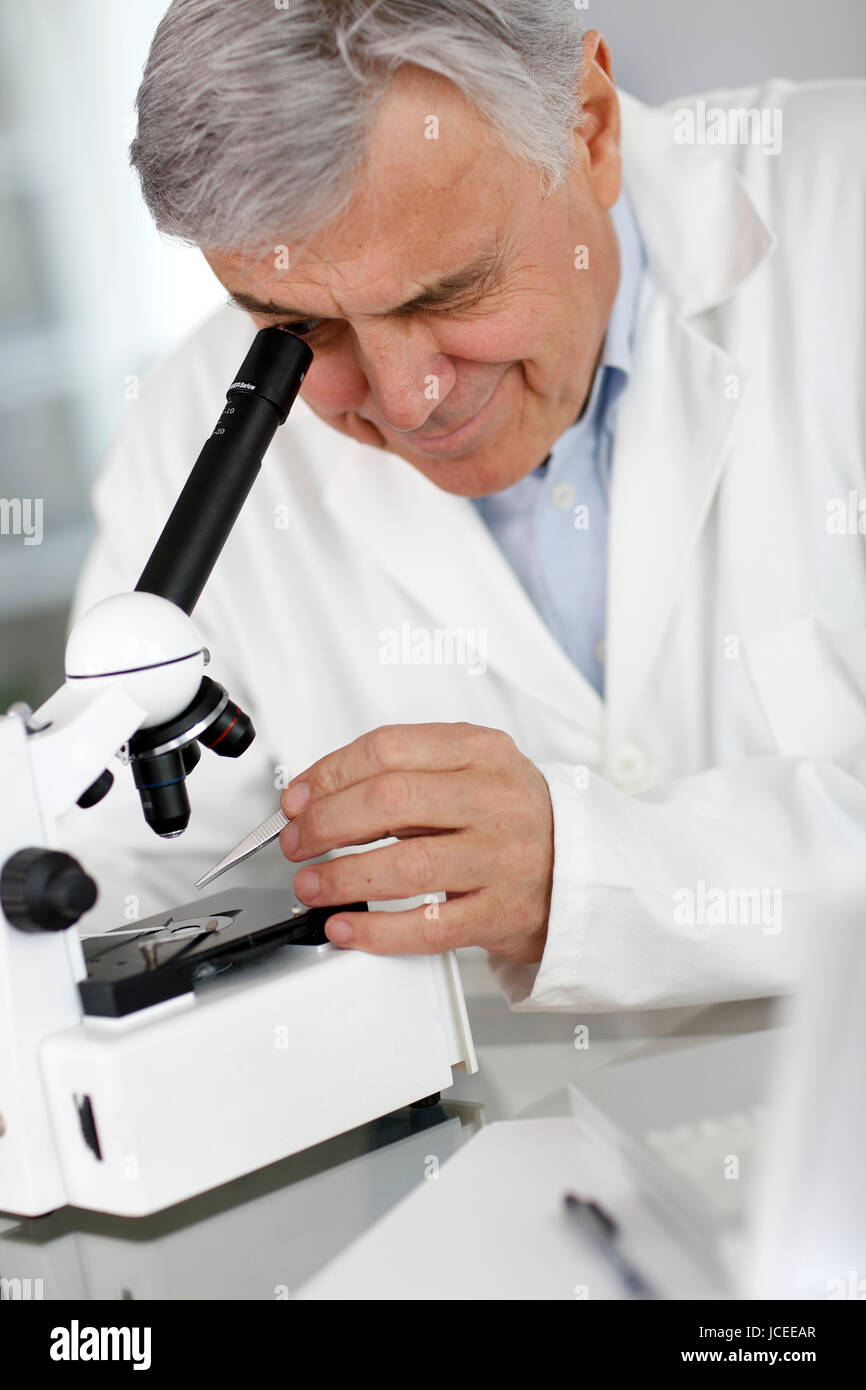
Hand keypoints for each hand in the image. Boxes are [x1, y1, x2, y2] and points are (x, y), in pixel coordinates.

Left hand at [279, 722, 552, 962]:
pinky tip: (345, 928)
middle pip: (391, 801)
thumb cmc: (510, 819)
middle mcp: (496, 799)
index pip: (389, 748)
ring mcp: (503, 858)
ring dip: (342, 878)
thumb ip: (404, 775)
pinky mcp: (503, 913)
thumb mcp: (471, 772)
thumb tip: (315, 797)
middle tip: (298, 842)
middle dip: (326, 823)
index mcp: (483, 751)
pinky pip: (428, 926)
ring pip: (406, 865)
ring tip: (311, 885)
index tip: (298, 798)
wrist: (578, 869)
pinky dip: (375, 931)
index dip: (329, 773)